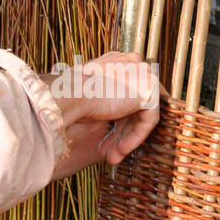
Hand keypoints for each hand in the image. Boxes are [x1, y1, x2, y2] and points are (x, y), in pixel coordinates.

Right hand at [43, 51, 159, 178]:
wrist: (70, 94)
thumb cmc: (69, 96)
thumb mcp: (88, 96)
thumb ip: (104, 102)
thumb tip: (106, 118)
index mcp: (117, 62)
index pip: (124, 93)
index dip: (115, 119)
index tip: (103, 138)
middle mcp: (132, 63)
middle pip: (133, 106)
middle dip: (120, 133)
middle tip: (108, 151)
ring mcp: (143, 75)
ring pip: (140, 115)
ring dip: (126, 139)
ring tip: (112, 157)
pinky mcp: (149, 91)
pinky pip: (148, 121)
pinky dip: (135, 138)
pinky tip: (120, 150)